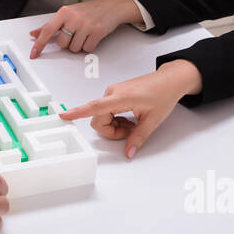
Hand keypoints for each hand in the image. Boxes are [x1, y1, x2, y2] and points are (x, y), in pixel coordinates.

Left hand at [28, 0, 140, 58]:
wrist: (112, 6)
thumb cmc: (88, 11)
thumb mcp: (67, 14)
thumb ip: (50, 25)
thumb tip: (34, 33)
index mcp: (64, 12)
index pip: (47, 30)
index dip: (39, 44)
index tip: (33, 54)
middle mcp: (74, 17)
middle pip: (62, 44)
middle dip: (68, 43)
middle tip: (75, 34)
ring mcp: (86, 24)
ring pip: (74, 48)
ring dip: (79, 45)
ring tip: (85, 33)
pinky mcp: (98, 31)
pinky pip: (87, 49)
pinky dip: (89, 46)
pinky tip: (92, 36)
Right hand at [58, 60, 201, 158]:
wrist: (169, 80)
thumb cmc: (163, 94)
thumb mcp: (153, 120)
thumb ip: (138, 137)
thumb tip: (128, 152)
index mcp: (121, 97)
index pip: (94, 107)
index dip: (77, 112)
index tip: (63, 116)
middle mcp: (112, 92)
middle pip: (98, 118)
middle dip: (111, 130)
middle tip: (130, 131)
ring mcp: (112, 92)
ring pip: (101, 115)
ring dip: (114, 124)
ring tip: (132, 123)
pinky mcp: (114, 93)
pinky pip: (106, 110)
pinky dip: (115, 118)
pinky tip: (128, 117)